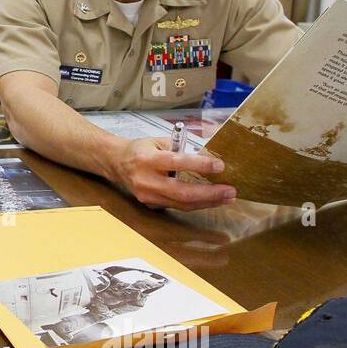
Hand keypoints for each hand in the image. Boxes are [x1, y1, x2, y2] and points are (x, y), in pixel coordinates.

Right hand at [108, 137, 237, 211]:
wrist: (116, 163)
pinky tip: (211, 200)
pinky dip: (196, 204)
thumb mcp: (158, 141)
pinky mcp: (151, 205)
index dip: (199, 165)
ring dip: (207, 202)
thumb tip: (207, 157)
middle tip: (230, 191)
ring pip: (182, 203)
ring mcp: (148, 196)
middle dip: (209, 194)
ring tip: (227, 197)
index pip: (176, 163)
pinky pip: (178, 206)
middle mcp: (146, 180)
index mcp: (147, 160)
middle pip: (181, 192)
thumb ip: (180, 149)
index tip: (220, 166)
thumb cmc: (140, 150)